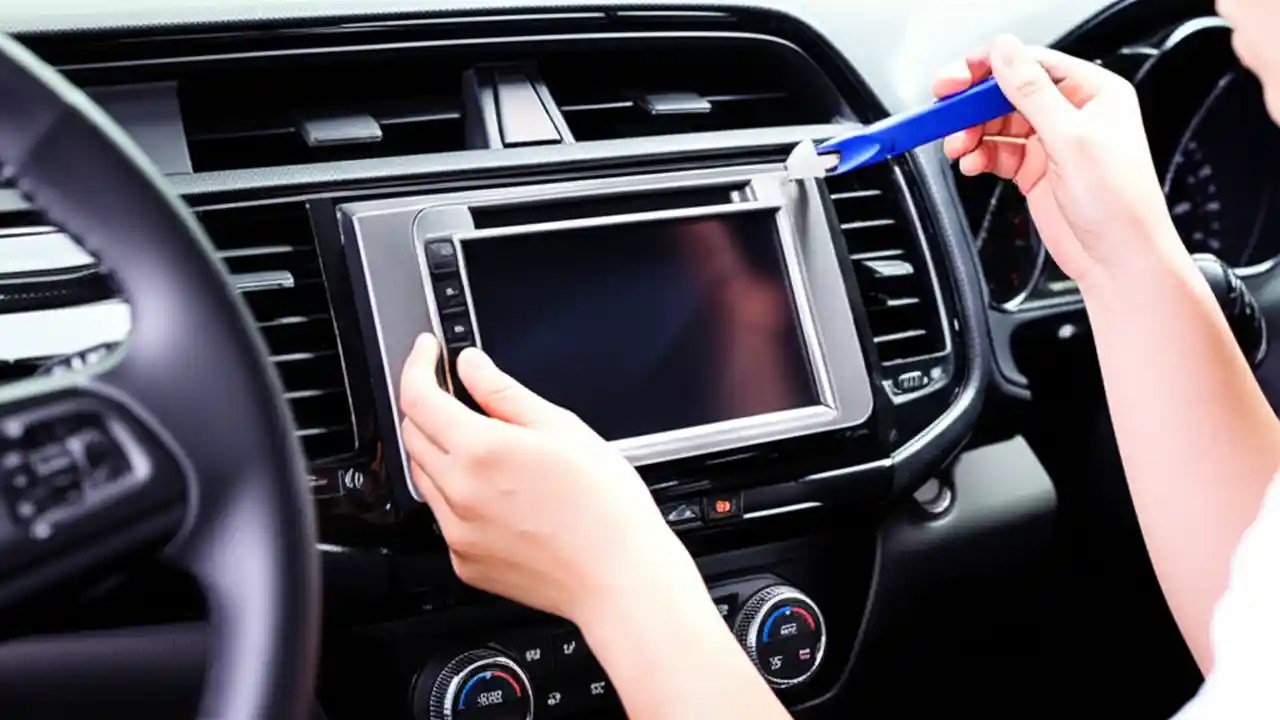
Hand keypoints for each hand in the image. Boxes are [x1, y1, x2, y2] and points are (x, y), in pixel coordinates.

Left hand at [398, 335, 701, 626]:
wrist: (619, 578)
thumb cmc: (605, 507)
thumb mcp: (562, 427)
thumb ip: (503, 392)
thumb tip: (471, 366)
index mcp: (481, 451)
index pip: (418, 397)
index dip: (418, 364)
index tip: (428, 351)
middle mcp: (459, 493)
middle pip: (413, 433)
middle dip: (426, 404)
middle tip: (457, 393)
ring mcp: (458, 532)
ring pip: (423, 475)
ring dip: (438, 449)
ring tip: (484, 444)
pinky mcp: (464, 561)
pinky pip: (442, 515)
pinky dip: (455, 492)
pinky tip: (495, 490)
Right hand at [935, 34, 1183, 293]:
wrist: (1119, 261)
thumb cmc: (1120, 203)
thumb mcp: (1072, 138)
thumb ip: (1032, 92)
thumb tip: (1005, 51)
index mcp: (1093, 93)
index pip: (1032, 64)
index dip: (991, 67)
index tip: (957, 78)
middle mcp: (1072, 114)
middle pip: (1008, 93)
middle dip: (973, 103)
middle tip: (944, 109)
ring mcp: (1052, 143)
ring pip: (997, 124)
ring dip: (971, 133)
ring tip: (958, 147)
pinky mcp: (1035, 171)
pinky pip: (997, 152)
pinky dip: (979, 156)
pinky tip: (971, 163)